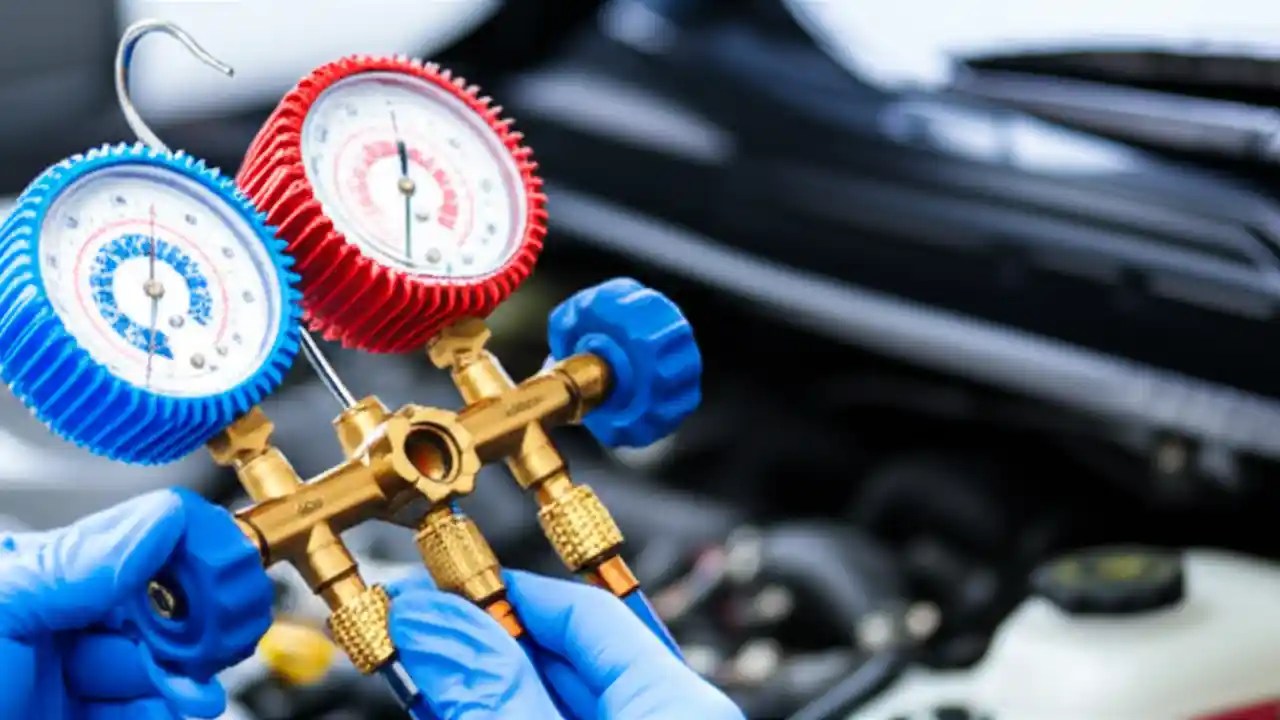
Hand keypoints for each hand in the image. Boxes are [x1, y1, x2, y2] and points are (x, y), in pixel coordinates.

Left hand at [0, 490, 202, 719]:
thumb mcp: (0, 612)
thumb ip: (81, 563)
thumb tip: (162, 518)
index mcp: (34, 584)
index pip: (128, 550)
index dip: (180, 554)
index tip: (220, 563)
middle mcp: (54, 632)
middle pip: (151, 616)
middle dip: (186, 628)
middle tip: (211, 637)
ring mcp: (69, 687)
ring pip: (155, 670)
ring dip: (183, 679)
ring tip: (191, 693)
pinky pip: (146, 714)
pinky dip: (169, 712)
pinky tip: (176, 710)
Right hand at [388, 570, 743, 719]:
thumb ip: (492, 693)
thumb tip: (432, 620)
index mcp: (682, 704)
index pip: (586, 609)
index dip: (508, 590)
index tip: (440, 587)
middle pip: (565, 660)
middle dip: (485, 648)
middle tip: (413, 637)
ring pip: (553, 703)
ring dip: (488, 692)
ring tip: (424, 681)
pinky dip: (508, 718)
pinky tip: (461, 711)